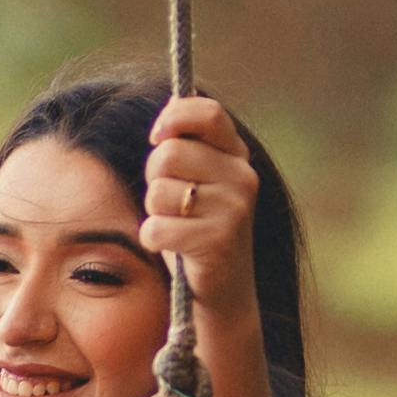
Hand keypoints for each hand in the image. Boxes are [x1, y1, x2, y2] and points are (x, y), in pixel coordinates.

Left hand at [140, 90, 263, 332]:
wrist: (223, 295)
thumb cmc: (198, 231)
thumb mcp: (200, 181)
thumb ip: (189, 145)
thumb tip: (173, 102)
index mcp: (239, 156)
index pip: (207, 113)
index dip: (173, 118)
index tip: (157, 137)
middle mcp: (243, 178)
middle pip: (169, 154)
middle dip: (153, 178)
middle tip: (169, 202)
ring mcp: (234, 210)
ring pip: (158, 192)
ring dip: (154, 212)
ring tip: (177, 227)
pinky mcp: (217, 242)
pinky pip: (155, 227)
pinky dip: (152, 240)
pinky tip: (173, 249)